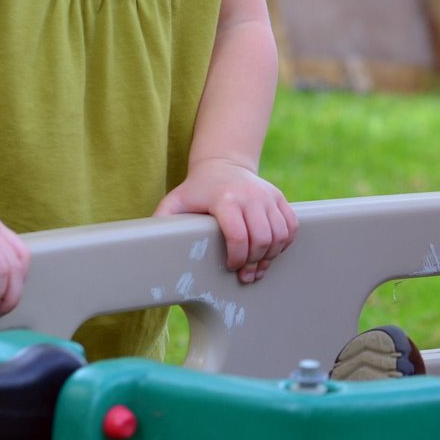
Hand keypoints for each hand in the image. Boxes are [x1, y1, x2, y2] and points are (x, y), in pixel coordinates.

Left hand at [155, 158, 297, 283]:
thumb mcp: (175, 202)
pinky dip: (284, 242)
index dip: (237, 258)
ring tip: (258, 266)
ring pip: (280, 235)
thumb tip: (148, 247)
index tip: (230, 267)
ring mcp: (267, 196)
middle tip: (245, 274)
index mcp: (225, 199)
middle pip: (262, 239)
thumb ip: (162, 221)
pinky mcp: (279, 198)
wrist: (222, 165)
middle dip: (254, 262)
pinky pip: (291, 226)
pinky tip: (270, 251)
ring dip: (270, 256)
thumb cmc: (196, 190)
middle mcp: (250, 196)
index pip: (238, 236)